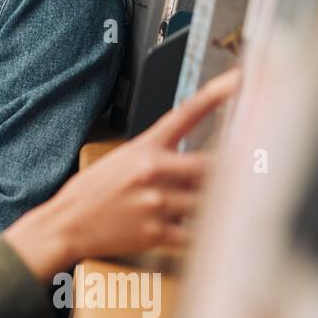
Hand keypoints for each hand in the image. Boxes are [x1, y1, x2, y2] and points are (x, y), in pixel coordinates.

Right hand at [5, 69, 241, 280]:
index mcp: (145, 148)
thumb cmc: (93, 193)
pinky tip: (209, 237)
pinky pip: (196, 235)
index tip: (241, 80)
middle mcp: (153, 171)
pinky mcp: (156, 232)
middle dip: (232, 172)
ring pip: (208, 202)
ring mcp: (156, 202)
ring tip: (225, 210)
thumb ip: (159, 155)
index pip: (187, 113)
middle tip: (252, 172)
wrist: (66, 224)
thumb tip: (200, 160)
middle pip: (212, 165)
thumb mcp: (122, 159)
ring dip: (217, 207)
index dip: (217, 94)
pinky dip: (206, 237)